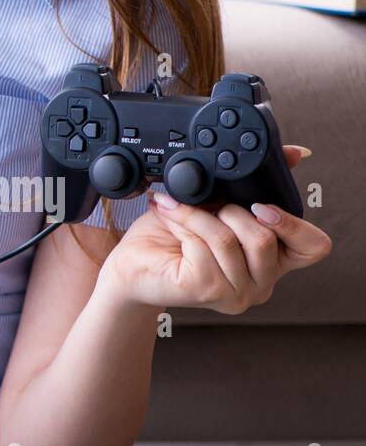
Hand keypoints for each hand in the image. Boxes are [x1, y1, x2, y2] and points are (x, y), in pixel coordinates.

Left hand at [99, 146, 331, 313]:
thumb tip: (295, 153)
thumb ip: (252, 185)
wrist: (132, 263)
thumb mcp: (216, 203)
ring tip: (174, 206)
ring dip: (195, 213)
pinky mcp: (207, 291)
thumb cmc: (171, 236)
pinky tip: (168, 218)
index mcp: (270, 261)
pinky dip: (182, 221)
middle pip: (264, 237)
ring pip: (229, 238)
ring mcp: (236, 292)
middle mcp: (260, 282)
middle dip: (227, 209)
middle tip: (203, 203)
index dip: (293, 223)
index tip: (260, 204)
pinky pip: (203, 245)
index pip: (313, 248)